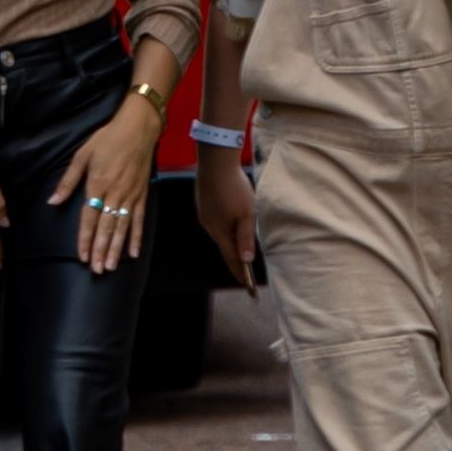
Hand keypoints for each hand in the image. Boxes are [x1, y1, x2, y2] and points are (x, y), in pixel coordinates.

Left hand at [59, 97, 167, 272]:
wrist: (137, 128)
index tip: (83, 256)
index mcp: (97, 184)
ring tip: (111, 266)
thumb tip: (52, 201)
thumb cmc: (107, 139)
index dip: (86, 238)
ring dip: (116, 248)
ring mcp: (130, 195)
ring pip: (122, 227)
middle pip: (106, 227)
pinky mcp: (142, 194)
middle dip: (102, 250)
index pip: (89, 217)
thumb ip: (68, 181)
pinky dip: (137, 237)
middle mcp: (115, 193)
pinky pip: (139, 219)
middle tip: (98, 270)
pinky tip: (133, 253)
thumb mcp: (82, 155)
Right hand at [188, 141, 258, 281]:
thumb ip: (246, 237)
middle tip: (247, 272)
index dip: (240, 273)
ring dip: (231, 240)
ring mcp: (204, 214)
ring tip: (241, 249)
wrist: (215, 162)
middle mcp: (209, 226)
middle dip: (236, 258)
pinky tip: (232, 222)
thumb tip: (246, 259)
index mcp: (220, 232)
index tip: (248, 288)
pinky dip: (226, 227)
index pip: (232, 258)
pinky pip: (216, 221)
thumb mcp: (247, 214)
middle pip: (225, 246)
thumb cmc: (234, 188)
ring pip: (220, 232)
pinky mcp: (203, 203)